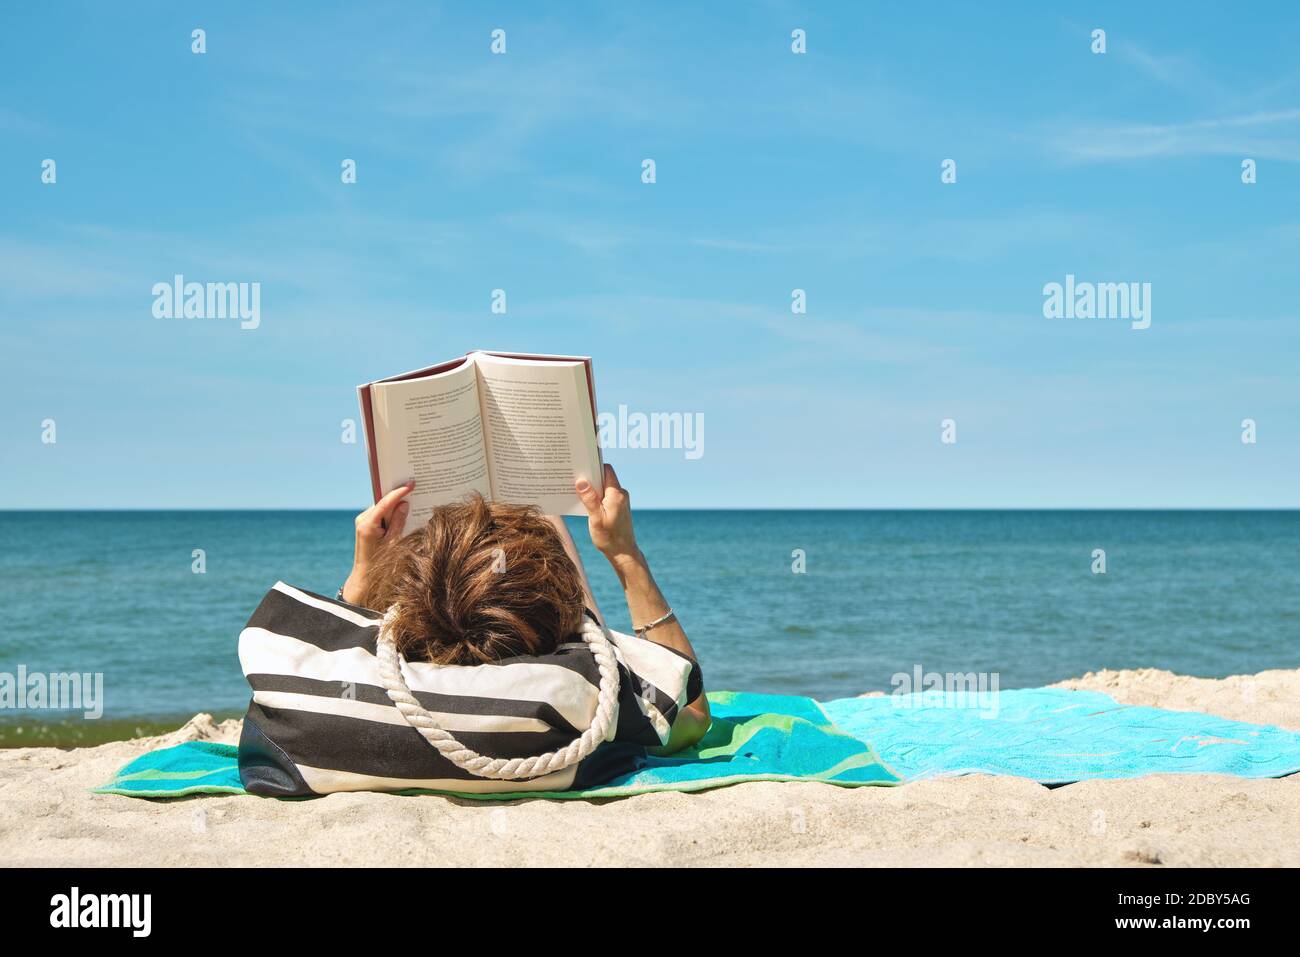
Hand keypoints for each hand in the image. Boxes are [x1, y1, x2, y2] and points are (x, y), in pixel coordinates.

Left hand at [341, 482, 413, 603]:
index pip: (385, 502)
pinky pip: (380, 514)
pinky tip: (402, 514)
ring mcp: (363, 521)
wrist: (365, 576)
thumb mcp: (393, 542)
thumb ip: (398, 522)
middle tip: (414, 488)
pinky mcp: (366, 524)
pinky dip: (390, 513)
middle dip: (398, 497)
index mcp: (368, 524)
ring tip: (412, 500)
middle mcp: (362, 519)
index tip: (411, 484)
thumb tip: (404, 504)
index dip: (399, 492)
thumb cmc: (380, 562)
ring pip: (382, 507)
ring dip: (395, 506)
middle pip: (383, 502)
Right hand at [576, 464, 640, 565]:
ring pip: (604, 487)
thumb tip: (581, 481)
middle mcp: (620, 494)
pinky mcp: (618, 507)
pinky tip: (584, 502)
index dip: (593, 465)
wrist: (623, 553)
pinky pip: (605, 495)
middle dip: (589, 477)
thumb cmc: (609, 537)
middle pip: (604, 477)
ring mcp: (620, 500)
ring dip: (591, 488)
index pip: (606, 470)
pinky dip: (595, 496)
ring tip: (576, 490)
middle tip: (573, 477)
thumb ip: (589, 498)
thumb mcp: (595, 517)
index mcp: (616, 494)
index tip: (580, 464)